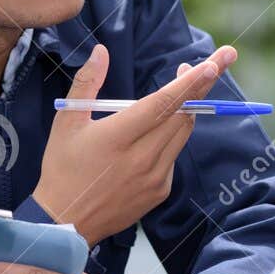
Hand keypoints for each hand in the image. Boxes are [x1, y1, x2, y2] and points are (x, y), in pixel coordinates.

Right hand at [31, 42, 236, 245]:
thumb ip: (87, 82)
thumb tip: (101, 51)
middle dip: (200, 87)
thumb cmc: (62, 168)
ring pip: (182, 134)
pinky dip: (171, 137)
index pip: (164, 103)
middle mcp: (142, 158)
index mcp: (119, 137)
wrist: (66, 222)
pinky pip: (174, 155)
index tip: (212, 63)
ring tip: (182, 90)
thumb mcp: (67, 121)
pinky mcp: (160, 191)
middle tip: (209, 64)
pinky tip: (155, 133)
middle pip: (183, 115)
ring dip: (188, 109)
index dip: (190, 82)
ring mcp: (155, 177)